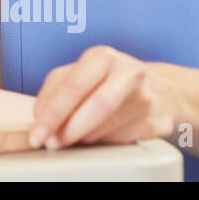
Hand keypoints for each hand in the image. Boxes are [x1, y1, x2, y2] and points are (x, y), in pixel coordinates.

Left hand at [29, 46, 176, 149]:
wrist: (162, 90)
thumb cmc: (110, 80)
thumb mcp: (81, 73)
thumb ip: (57, 89)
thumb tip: (41, 116)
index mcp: (102, 56)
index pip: (74, 86)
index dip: (52, 113)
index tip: (37, 132)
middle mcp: (128, 73)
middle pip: (96, 106)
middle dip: (68, 129)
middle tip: (50, 142)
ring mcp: (146, 98)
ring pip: (108, 126)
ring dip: (82, 137)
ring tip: (70, 138)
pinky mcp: (156, 122)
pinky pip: (122, 139)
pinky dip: (102, 141)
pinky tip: (96, 136)